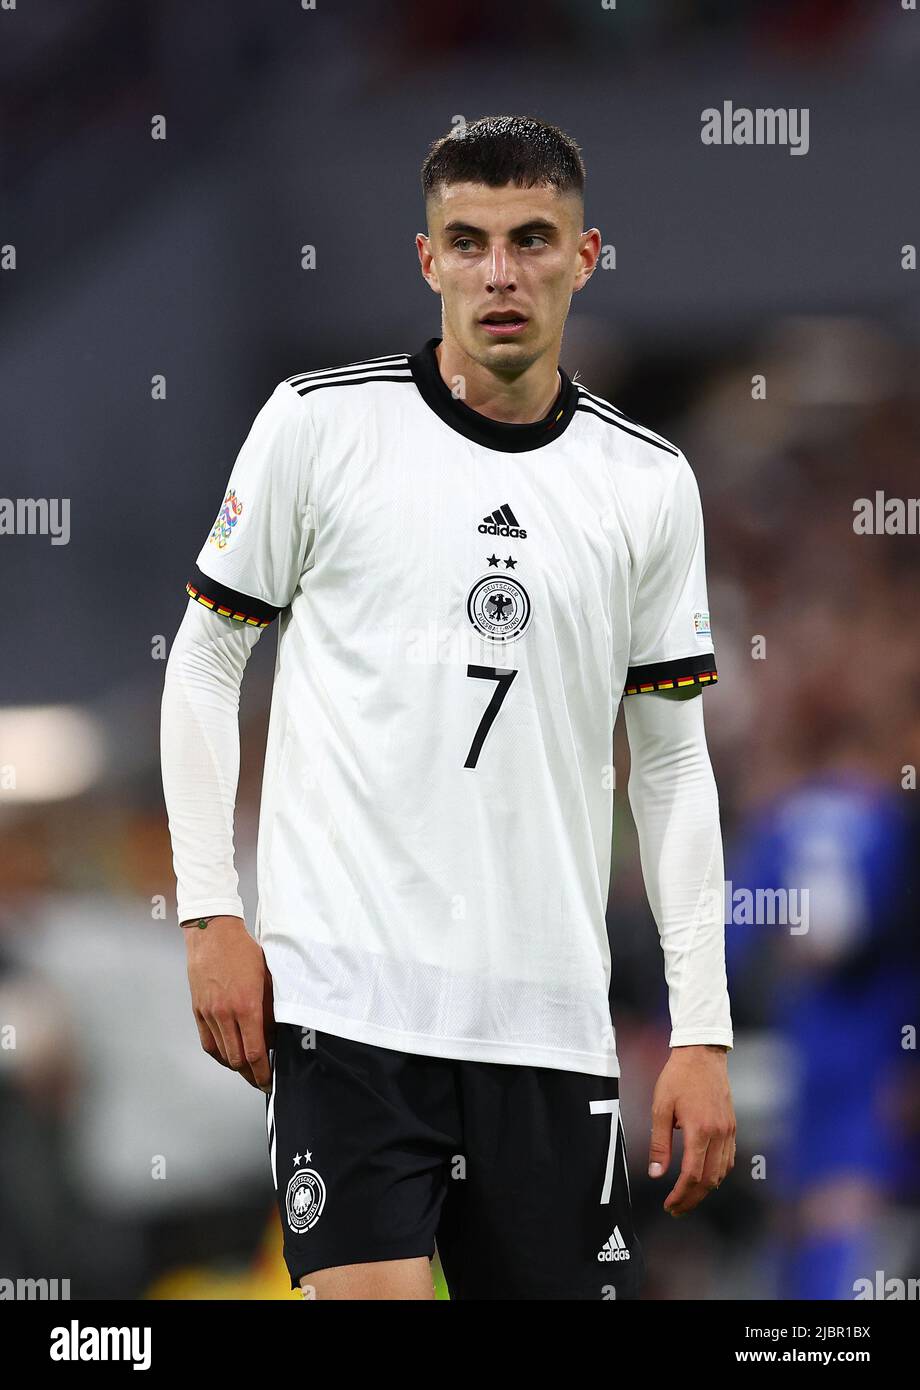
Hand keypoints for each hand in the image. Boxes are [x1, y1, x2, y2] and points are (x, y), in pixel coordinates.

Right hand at [184, 915, 275, 1092]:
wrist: (214, 934)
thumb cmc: (244, 952)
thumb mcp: (267, 978)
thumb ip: (271, 1010)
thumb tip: (274, 1036)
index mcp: (247, 1006)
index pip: (255, 1052)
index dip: (263, 1071)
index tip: (269, 1081)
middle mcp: (226, 1014)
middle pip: (237, 1059)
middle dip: (251, 1074)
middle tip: (262, 1079)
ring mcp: (209, 1014)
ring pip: (222, 1054)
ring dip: (236, 1066)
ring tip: (248, 1070)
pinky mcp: (198, 1011)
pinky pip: (208, 1043)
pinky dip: (219, 1054)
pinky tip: (229, 1056)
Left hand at [648, 1044, 735, 1216]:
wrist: (702, 1054)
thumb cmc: (678, 1078)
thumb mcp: (661, 1108)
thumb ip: (659, 1143)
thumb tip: (656, 1174)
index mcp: (700, 1130)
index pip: (693, 1175)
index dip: (681, 1195)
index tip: (669, 1205)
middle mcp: (719, 1134)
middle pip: (710, 1180)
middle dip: (692, 1199)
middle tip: (676, 1208)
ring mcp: (729, 1131)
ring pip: (722, 1172)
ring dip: (705, 1189)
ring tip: (687, 1196)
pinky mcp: (732, 1126)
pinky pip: (728, 1159)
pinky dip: (717, 1174)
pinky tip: (704, 1176)